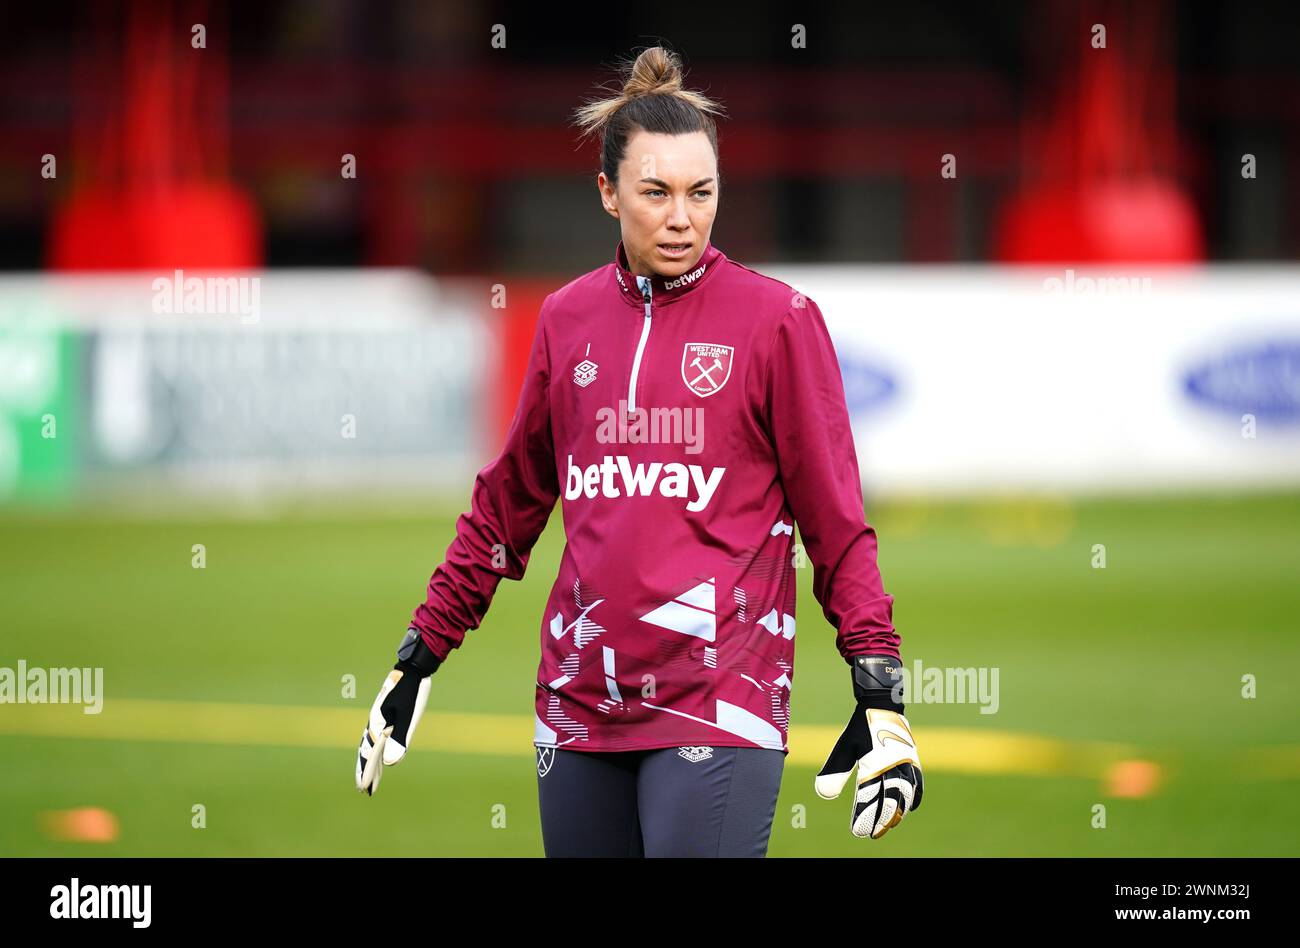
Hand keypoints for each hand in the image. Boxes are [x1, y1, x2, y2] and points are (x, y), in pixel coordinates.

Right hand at [355, 627, 440, 795]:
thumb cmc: (411, 692)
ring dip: (370, 762)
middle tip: (363, 789)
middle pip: (366, 752)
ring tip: (370, 777)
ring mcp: (379, 719)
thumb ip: (400, 739)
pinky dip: (376, 750)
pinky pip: (377, 738)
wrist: (411, 670)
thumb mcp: (408, 716)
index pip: (369, 754)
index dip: (367, 772)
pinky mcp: (386, 716)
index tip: (364, 788)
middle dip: (365, 770)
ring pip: (370, 746)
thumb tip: (391, 763)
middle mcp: (375, 724)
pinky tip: (380, 754)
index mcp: (377, 725)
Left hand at [815, 655, 923, 838]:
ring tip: (890, 825)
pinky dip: (916, 798)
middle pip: (889, 802)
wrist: (881, 704)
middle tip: (873, 833)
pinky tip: (911, 809)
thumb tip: (823, 794)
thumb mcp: (844, 749)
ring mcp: (905, 763)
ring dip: (898, 813)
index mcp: (874, 765)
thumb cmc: (859, 728)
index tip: (858, 831)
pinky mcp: (913, 759)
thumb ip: (834, 772)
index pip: (868, 799)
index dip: (863, 817)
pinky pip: (918, 783)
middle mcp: (892, 766)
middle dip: (881, 820)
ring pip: (905, 796)